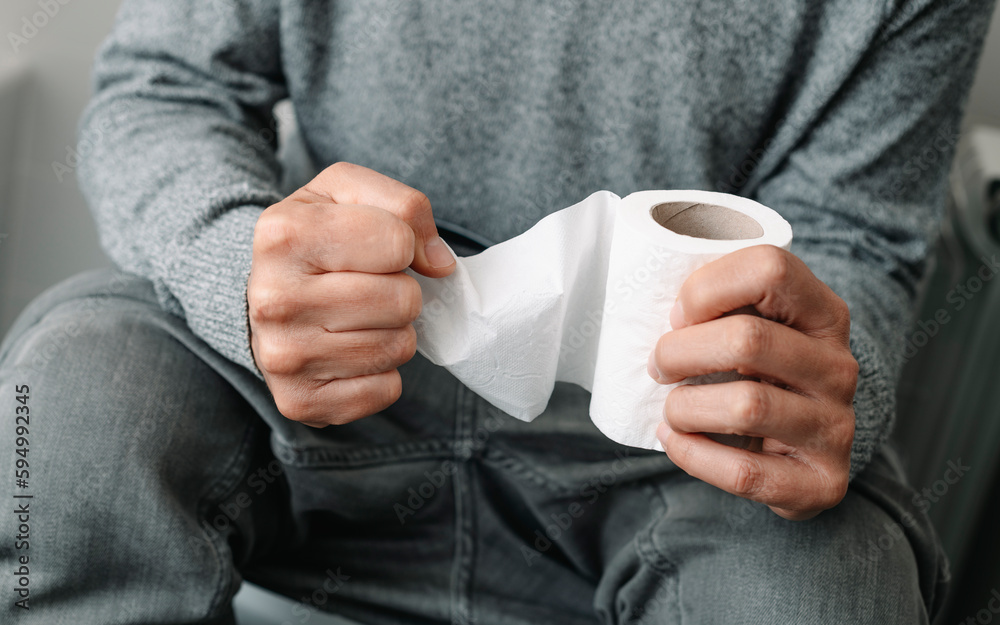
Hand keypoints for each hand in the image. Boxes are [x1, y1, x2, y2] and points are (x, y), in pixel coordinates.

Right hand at [247, 162, 455, 425]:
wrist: (261, 294)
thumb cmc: (315, 239)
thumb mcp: (347, 193)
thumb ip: (405, 207)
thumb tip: (440, 264)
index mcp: (283, 235)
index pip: (398, 241)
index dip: (403, 244)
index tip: (378, 248)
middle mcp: (274, 299)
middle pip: (404, 300)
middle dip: (401, 290)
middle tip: (370, 287)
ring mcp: (283, 357)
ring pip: (398, 347)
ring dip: (394, 331)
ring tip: (360, 318)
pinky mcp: (299, 401)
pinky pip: (386, 390)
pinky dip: (382, 372)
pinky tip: (351, 351)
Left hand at [647, 245, 857, 519]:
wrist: (805, 450)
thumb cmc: (758, 375)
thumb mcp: (754, 326)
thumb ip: (719, 306)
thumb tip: (664, 311)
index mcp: (823, 314)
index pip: (770, 268)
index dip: (706, 288)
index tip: (678, 316)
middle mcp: (838, 366)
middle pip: (748, 339)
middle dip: (680, 352)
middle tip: (658, 367)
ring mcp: (835, 425)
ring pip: (746, 406)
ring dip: (685, 408)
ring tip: (672, 409)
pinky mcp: (821, 481)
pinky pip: (745, 471)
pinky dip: (693, 455)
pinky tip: (676, 441)